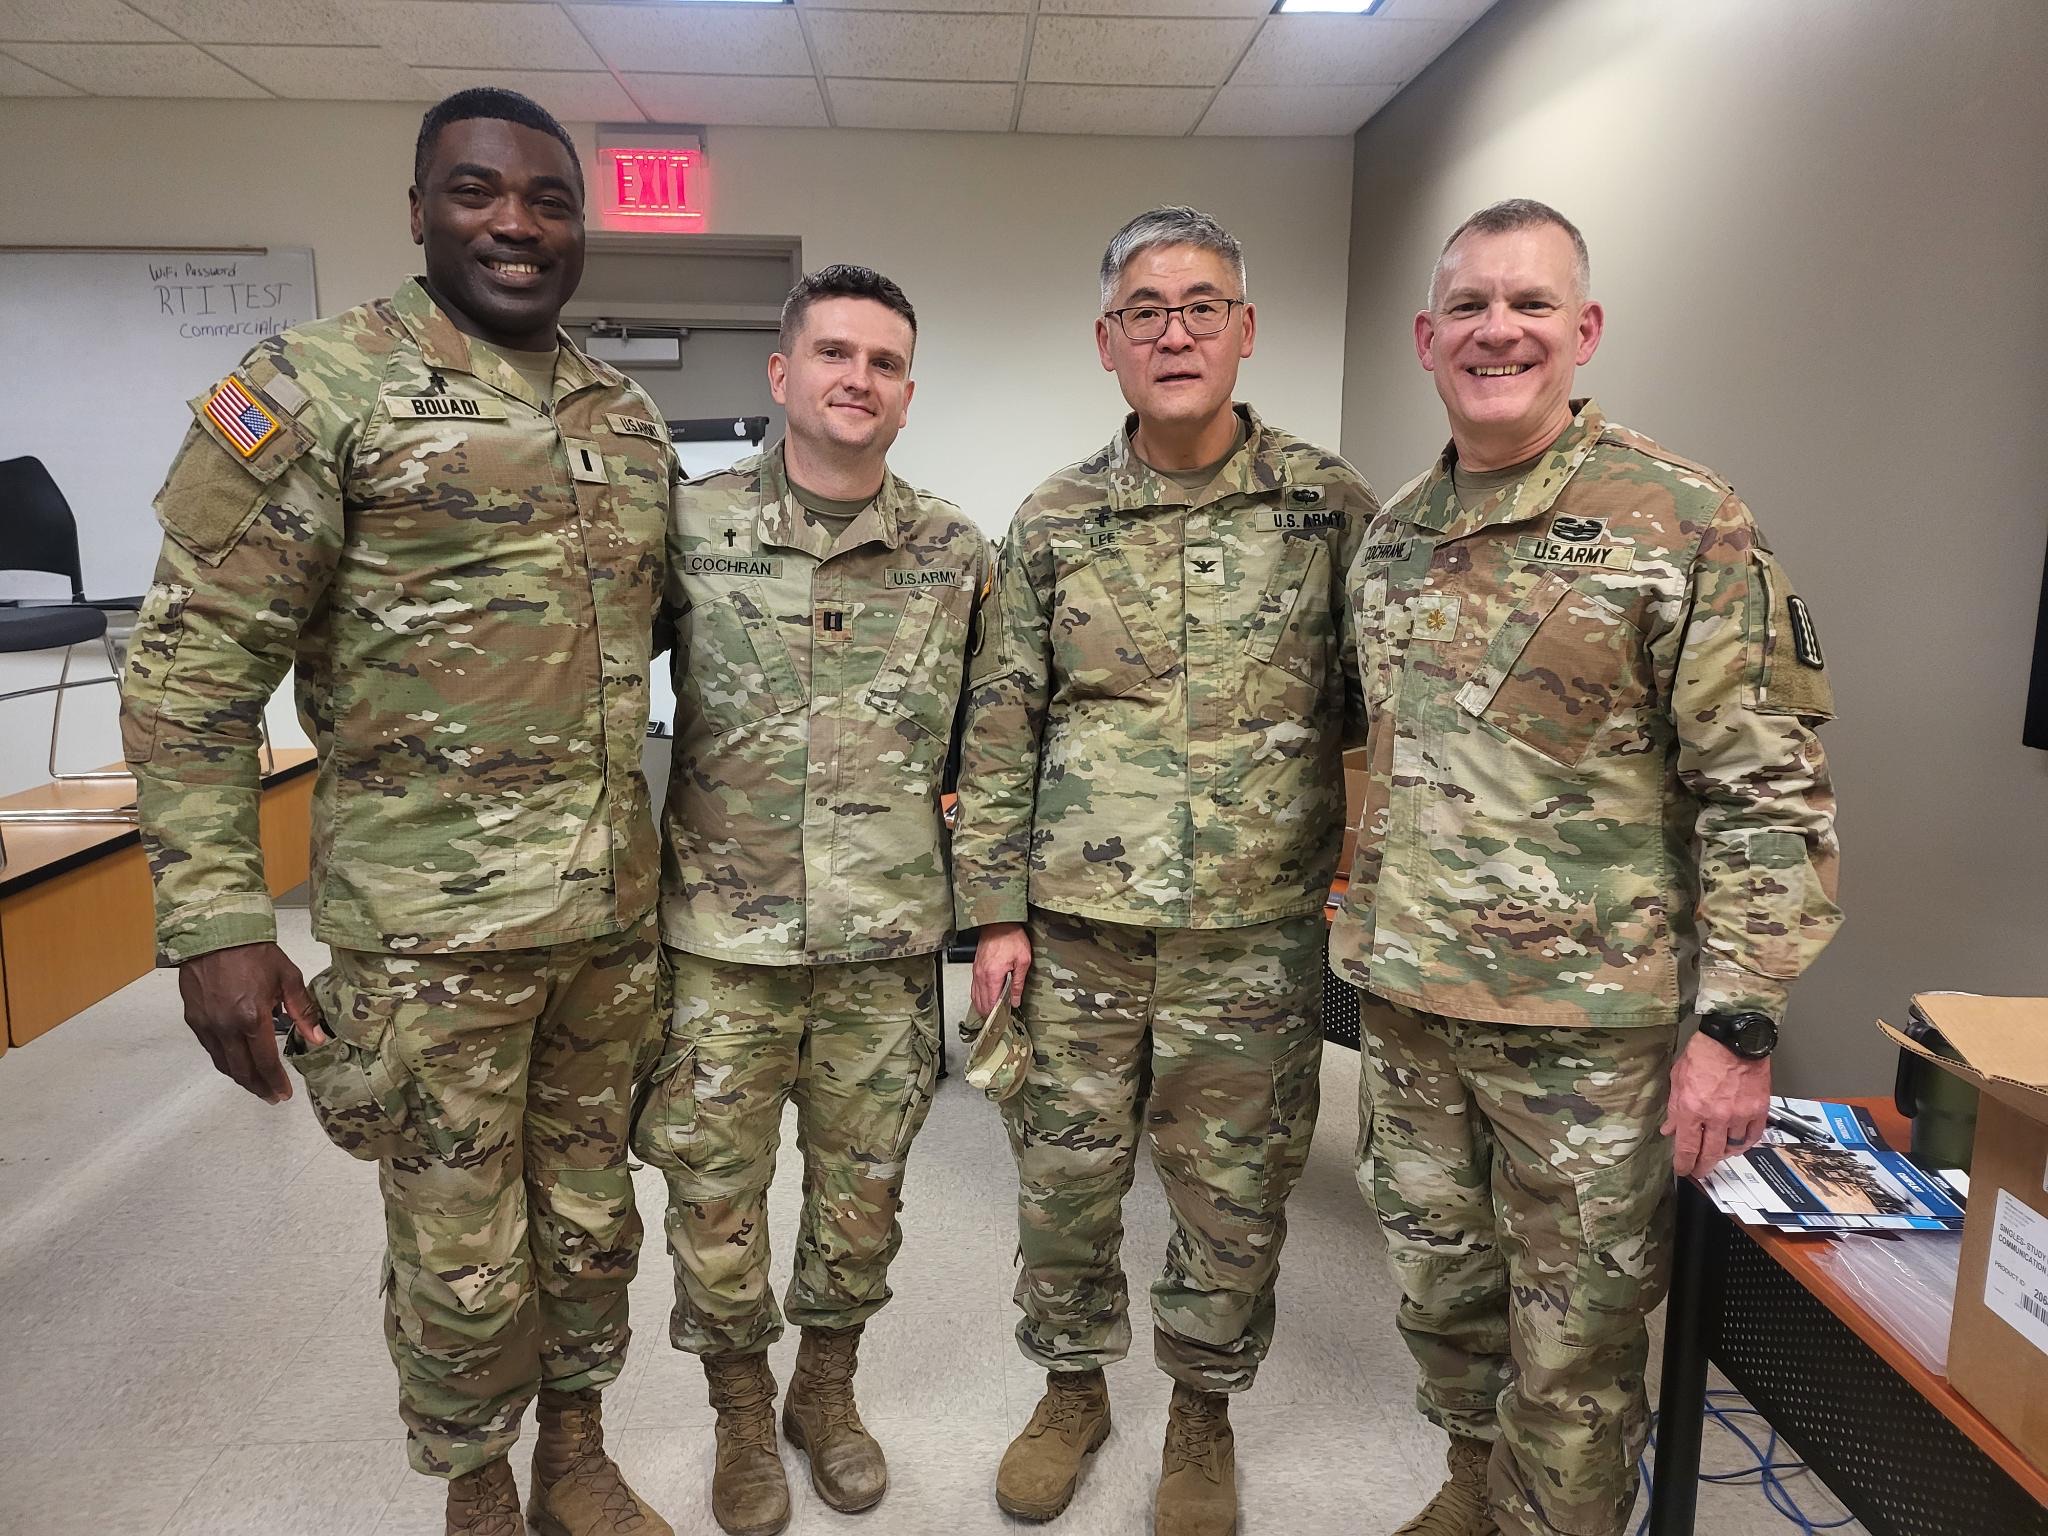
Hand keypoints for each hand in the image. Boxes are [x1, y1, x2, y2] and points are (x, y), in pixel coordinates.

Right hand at [178, 941, 326, 1103]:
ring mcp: (207, 1026)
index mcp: (252, 1019)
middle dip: (259, 1087)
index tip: (284, 1095)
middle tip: (272, 1096)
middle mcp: (226, 1028)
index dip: (275, 1082)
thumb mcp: (288, 978)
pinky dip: (225, 1061)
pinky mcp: (194, 1020)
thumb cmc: (255, 954)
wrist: (215, 934)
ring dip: (241, 1078)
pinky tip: (237, 1062)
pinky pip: (211, 1049)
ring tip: (257, 1085)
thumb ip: (302, 1011)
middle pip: (242, 1071)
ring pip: (224, 1064)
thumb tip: (317, 1039)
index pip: (265, 1062)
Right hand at [971, 922, 1031, 1017]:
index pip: (991, 1003)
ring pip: (975, 996)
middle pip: (981, 1002)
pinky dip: (977, 997)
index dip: (996, 1014)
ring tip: (990, 1015)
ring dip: (981, 1007)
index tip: (1002, 1020)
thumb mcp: (1022, 961)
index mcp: (992, 976)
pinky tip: (983, 1000)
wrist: (998, 922)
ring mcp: (976, 972)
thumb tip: (1015, 1000)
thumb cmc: (1011, 938)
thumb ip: (1018, 983)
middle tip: (997, 1021)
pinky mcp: (975, 968)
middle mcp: (981, 975)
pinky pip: (973, 987)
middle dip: (988, 1014)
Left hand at [1662, 1030, 1771, 1179]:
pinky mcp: (1759, 1110)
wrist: (1734, 1039)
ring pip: (1733, 1148)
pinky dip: (1745, 1144)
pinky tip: (1738, 1144)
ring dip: (1724, 1155)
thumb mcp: (1678, 1079)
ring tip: (1717, 1156)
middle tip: (1699, 1171)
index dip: (1684, 1164)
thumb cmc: (1703, 1054)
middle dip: (1703, 1166)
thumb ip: (1674, 1107)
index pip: (1687, 1147)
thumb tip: (1670, 1129)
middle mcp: (1717, 1116)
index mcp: (1693, 1108)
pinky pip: (1753, 1136)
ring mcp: (1740, 1114)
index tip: (1682, 1170)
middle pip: (1711, 1154)